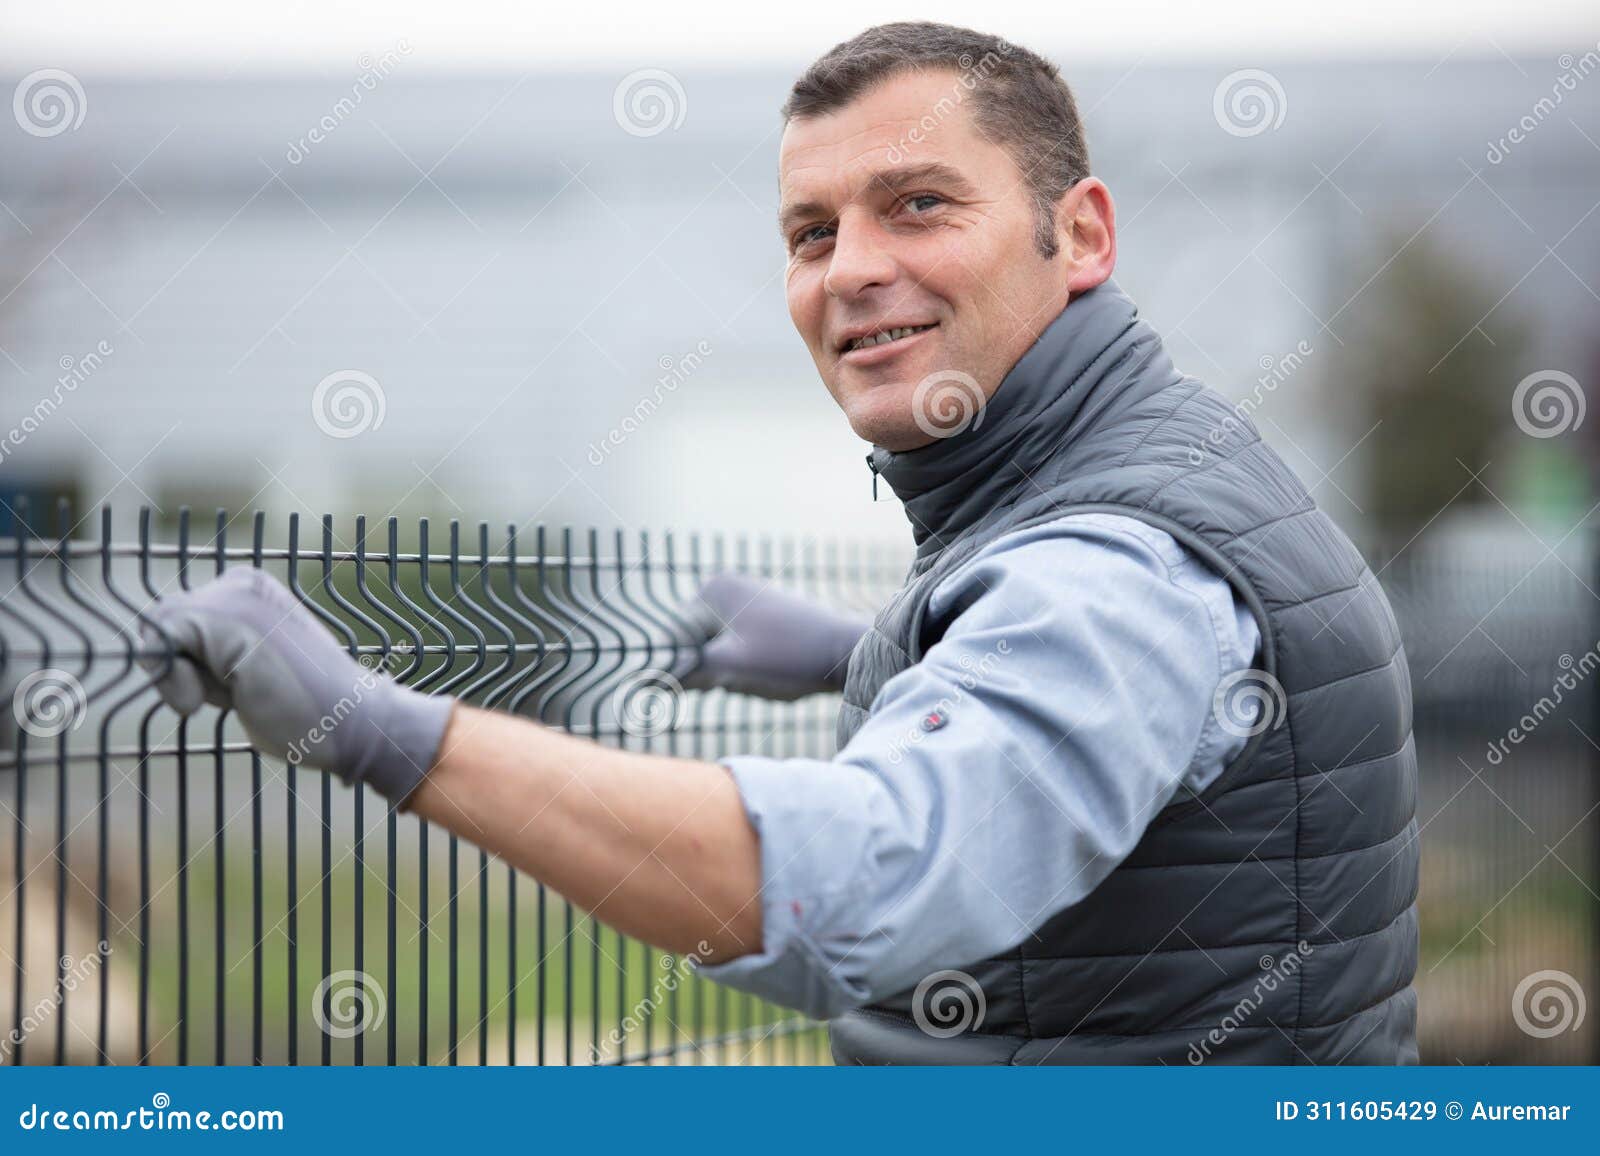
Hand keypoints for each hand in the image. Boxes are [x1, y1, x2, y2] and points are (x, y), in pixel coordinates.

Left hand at [137, 567, 454, 804]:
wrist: (354, 721)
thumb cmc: (305, 709)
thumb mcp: (245, 669)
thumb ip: (208, 652)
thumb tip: (150, 651)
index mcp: (251, 590)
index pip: (179, 617)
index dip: (189, 661)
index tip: (237, 683)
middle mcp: (241, 583)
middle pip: (163, 621)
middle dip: (184, 666)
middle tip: (239, 688)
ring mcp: (235, 596)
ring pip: (159, 630)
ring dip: (183, 676)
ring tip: (238, 689)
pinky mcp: (228, 619)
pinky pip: (162, 641)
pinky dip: (174, 680)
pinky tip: (216, 698)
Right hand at [681, 572, 870, 700]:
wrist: (849, 653)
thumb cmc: (788, 657)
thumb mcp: (729, 668)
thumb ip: (685, 673)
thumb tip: (646, 685)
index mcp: (713, 590)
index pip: (673, 637)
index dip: (680, 668)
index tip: (693, 688)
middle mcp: (726, 588)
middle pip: (692, 643)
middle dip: (708, 669)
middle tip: (738, 680)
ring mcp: (746, 603)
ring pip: (714, 650)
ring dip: (726, 672)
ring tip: (760, 672)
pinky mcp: (762, 621)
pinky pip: (735, 650)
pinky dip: (742, 668)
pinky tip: (769, 671)